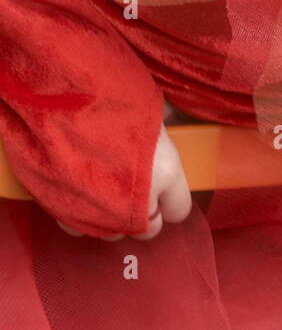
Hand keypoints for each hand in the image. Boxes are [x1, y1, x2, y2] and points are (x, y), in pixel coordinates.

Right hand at [57, 111, 192, 241]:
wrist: (54, 102)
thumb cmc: (106, 96)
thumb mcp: (146, 105)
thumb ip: (164, 122)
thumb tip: (173, 118)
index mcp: (164, 174)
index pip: (179, 209)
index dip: (172, 198)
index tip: (164, 186)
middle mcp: (136, 205)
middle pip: (149, 228)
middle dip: (144, 211)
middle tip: (133, 184)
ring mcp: (101, 216)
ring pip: (115, 233)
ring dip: (113, 216)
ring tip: (102, 185)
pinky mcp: (67, 218)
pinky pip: (80, 229)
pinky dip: (80, 215)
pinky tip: (77, 190)